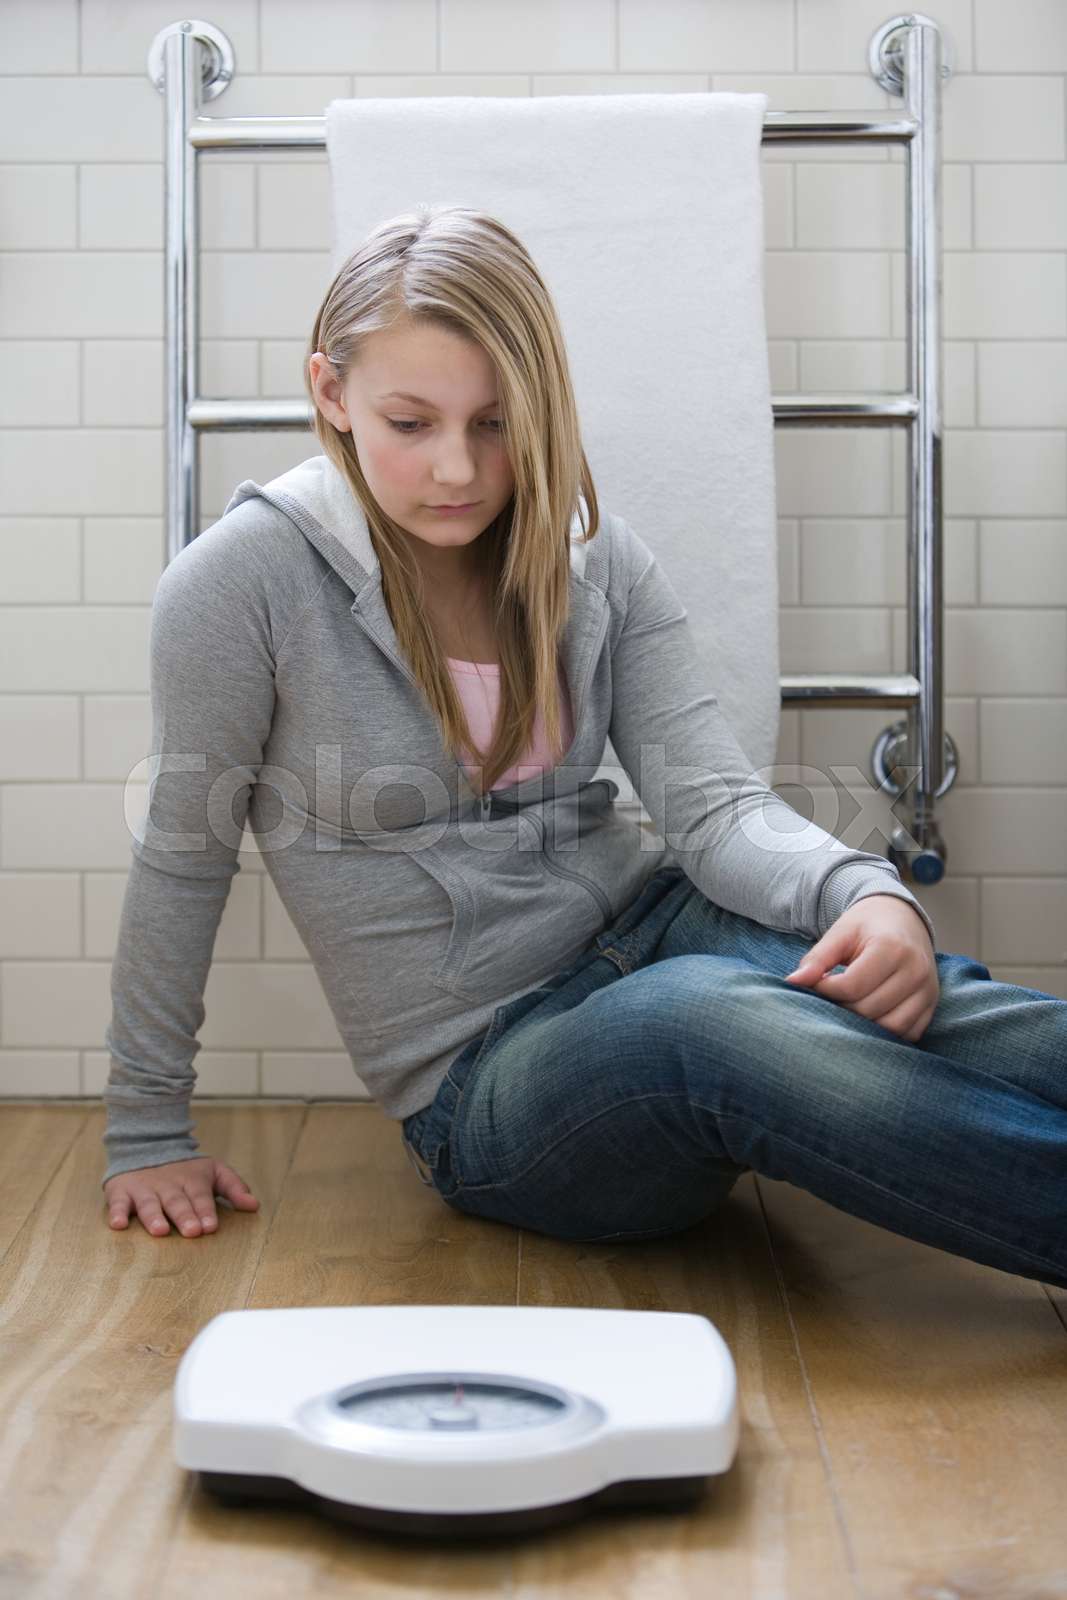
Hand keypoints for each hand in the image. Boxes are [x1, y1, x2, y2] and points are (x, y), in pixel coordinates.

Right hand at [103, 1155, 259, 1237]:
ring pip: (149, 1203)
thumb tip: (254, 1205)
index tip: (211, 1227)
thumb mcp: (213, 1172)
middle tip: (192, 1231)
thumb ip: (234, 1187)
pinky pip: (118, 1202)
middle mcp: (168, 1185)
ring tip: (160, 1231)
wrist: (147, 1143)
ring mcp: (144, 1188)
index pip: (200, 1197)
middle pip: (177, 1202)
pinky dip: (117, 1212)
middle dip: (185, 1216)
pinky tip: (118, 1225)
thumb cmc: (186, 1169)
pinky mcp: (122, 1191)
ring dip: (154, 1216)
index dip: (206, 1211)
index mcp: (192, 1181)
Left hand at [784, 894, 938, 1042]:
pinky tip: (869, 1018)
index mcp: (891, 947)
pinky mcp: (932, 1004)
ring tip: (848, 1008)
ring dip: (864, 1026)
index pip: (852, 987)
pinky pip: (909, 1033)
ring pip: (891, 1027)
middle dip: (842, 1009)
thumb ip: (817, 958)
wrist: (902, 919)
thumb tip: (792, 982)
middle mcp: (916, 970)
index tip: (818, 983)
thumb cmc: (866, 927)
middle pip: (869, 1010)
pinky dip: (887, 1033)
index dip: (826, 990)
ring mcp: (928, 990)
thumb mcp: (840, 934)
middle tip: (830, 998)